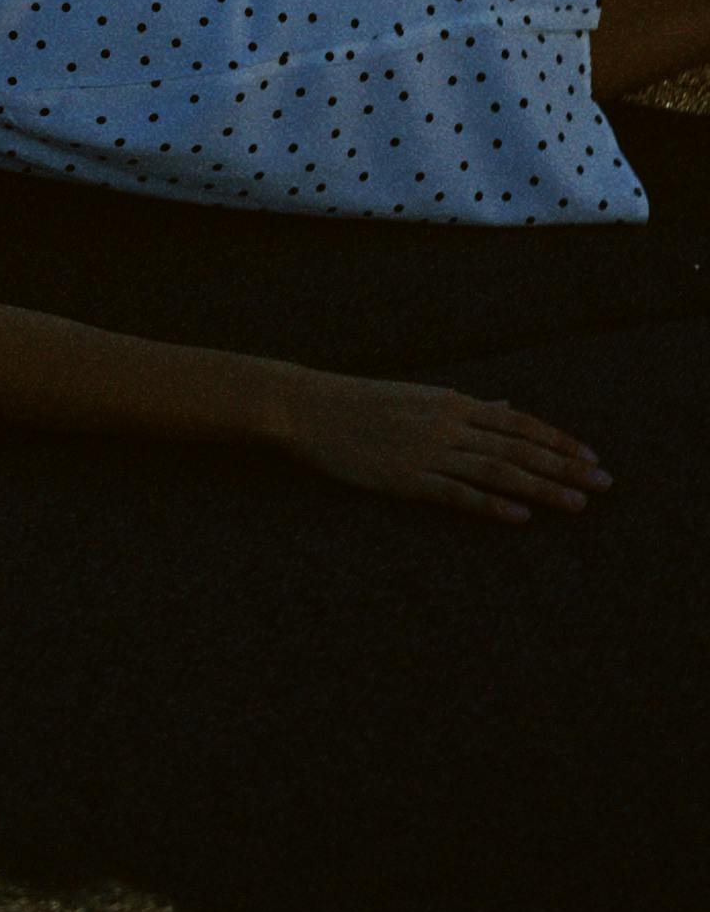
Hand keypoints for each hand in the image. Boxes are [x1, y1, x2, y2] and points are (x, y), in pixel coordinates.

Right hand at [277, 370, 610, 524]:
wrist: (308, 407)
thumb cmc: (361, 401)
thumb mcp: (419, 396)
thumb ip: (466, 405)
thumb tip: (507, 407)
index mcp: (451, 402)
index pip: (519, 422)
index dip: (558, 439)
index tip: (590, 456)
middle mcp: (447, 423)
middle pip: (519, 446)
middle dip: (565, 466)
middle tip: (603, 483)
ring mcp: (427, 450)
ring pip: (497, 469)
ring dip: (542, 486)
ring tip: (577, 503)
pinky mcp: (405, 477)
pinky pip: (456, 493)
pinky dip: (491, 503)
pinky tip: (519, 515)